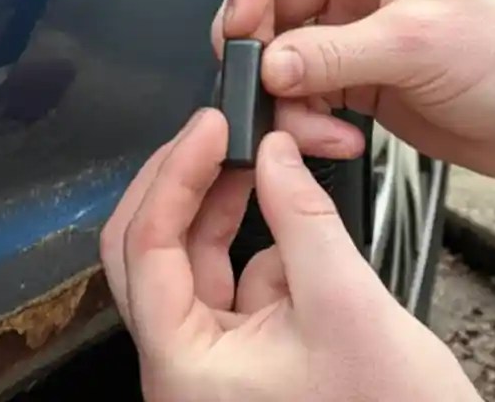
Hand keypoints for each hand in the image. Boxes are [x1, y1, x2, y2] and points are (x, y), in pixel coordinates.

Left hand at [100, 108, 480, 401]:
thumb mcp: (346, 304)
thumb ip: (303, 217)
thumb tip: (275, 153)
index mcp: (183, 367)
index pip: (148, 247)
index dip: (176, 175)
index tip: (210, 127)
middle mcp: (183, 367)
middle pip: (150, 251)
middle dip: (183, 185)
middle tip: (217, 132)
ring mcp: (213, 362)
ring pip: (191, 263)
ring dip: (223, 208)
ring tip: (260, 160)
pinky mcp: (247, 355)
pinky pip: (235, 283)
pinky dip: (261, 244)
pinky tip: (294, 223)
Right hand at [213, 0, 494, 176]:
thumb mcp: (415, 45)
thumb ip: (333, 54)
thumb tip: (266, 67)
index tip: (242, 25)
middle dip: (260, 47)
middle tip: (262, 84)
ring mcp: (348, 34)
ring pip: (277, 54)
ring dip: (284, 97)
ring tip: (318, 128)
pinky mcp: (349, 81)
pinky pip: (298, 94)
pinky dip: (305, 120)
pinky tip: (339, 139)